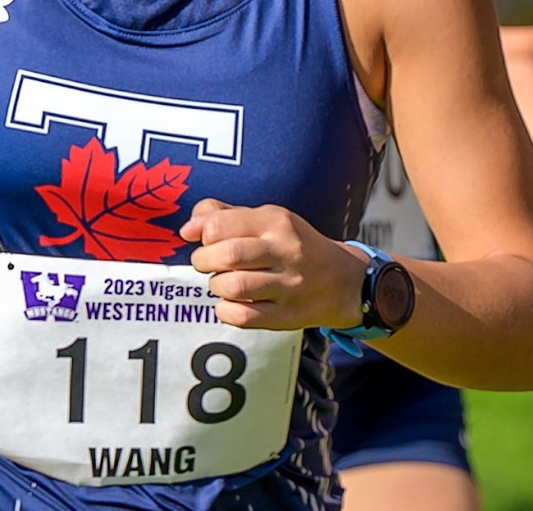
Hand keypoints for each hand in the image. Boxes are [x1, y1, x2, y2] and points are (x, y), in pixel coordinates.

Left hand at [181, 198, 361, 329]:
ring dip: (216, 286)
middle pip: (227, 255)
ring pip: (234, 287)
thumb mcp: (266, 218)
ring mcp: (289, 285)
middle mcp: (285, 251)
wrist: (345, 281)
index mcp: (276, 222)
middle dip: (203, 261)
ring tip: (221, 283)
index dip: (202, 234)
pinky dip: (225, 310)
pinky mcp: (287, 316)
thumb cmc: (294, 245)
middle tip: (206, 264)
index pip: (220, 224)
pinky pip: (244, 317)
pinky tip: (230, 303)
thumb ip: (224, 215)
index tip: (204, 241)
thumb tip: (187, 229)